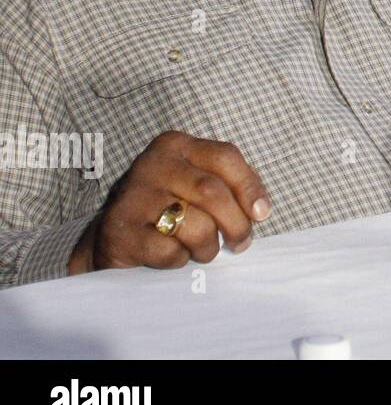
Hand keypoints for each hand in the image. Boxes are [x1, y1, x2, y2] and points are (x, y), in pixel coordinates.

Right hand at [68, 132, 270, 274]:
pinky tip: (174, 255)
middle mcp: (152, 164)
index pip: (226, 157)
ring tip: (204, 250)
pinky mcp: (121, 231)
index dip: (250, 188)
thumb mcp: (198, 184)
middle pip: (213, 192)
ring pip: (195, 225)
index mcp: (176, 145)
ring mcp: (134, 197)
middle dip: (236, 224)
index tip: (261, 214)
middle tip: (240, 242)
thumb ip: (231, 186)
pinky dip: (181, 259)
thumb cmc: (170, 207)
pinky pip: (170, 251)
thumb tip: (260, 210)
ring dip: (209, 246)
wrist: (115, 235)